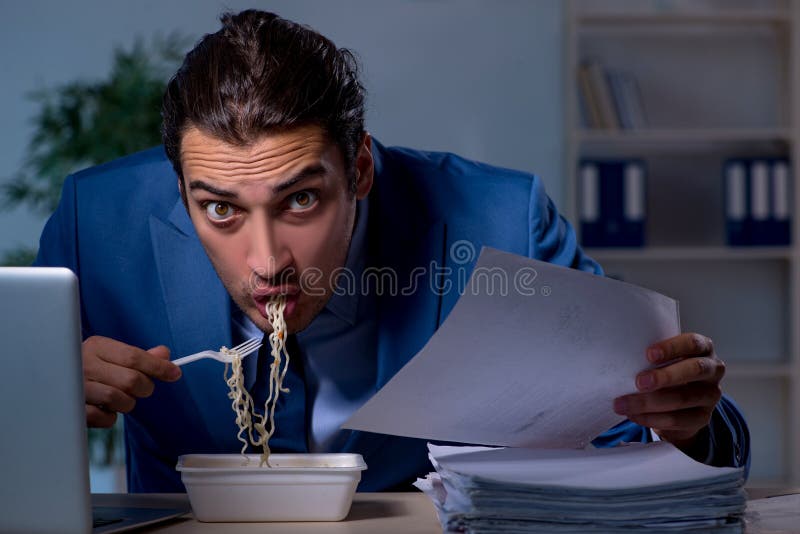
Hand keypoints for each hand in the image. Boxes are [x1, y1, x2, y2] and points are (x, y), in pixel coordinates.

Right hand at [82, 336, 181, 427]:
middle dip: (145, 387)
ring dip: (128, 403)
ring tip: (120, 398)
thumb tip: (165, 354)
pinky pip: (105, 418)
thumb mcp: (112, 354)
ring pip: (120, 400)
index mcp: (97, 346)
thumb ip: (140, 355)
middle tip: (142, 388)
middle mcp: (84, 364)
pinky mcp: (73, 410)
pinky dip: (112, 417)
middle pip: (132, 380)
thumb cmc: (91, 366)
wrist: (52, 380)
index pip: (135, 357)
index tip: (175, 373)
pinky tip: (106, 409)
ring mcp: (76, 388)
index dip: (159, 367)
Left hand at [613, 333, 724, 451]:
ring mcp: (711, 395)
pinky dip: (651, 418)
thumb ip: (652, 357)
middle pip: (694, 370)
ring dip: (649, 402)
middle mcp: (712, 370)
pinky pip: (677, 420)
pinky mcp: (703, 418)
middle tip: (639, 382)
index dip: (672, 348)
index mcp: (703, 349)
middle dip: (664, 376)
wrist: (680, 405)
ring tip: (623, 404)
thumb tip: (621, 359)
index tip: (648, 354)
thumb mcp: (664, 359)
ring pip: (683, 398)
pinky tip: (634, 415)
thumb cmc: (666, 370)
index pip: (693, 343)